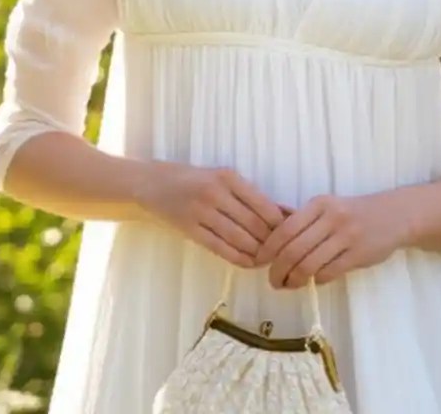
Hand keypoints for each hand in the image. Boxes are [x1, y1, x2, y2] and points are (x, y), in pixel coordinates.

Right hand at [135, 164, 285, 267]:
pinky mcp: (189, 229)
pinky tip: (248, 263)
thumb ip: (251, 194)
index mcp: (228, 177)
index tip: (290, 235)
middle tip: (282, 253)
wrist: (151, 182)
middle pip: (254, 225)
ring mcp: (201, 212)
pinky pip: (220, 248)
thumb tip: (285, 212)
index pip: (264, 206)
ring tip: (267, 259)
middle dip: (271, 242)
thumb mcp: (222, 177)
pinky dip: (238, 258)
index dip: (280, 225)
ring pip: (239, 239)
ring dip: (257, 253)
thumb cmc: (192, 178)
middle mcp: (216, 193)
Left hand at [256, 192, 410, 289]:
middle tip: (272, 281)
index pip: (285, 229)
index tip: (259, 261)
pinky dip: (316, 280)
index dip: (268, 248)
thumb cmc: (354, 212)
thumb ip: (299, 217)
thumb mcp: (327, 206)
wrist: (395, 215)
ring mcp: (347, 237)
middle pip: (294, 249)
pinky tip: (312, 281)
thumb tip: (267, 227)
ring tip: (288, 285)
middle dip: (278, 269)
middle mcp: (332, 218)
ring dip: (294, 279)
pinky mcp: (359, 255)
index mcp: (319, 204)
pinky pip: (329, 272)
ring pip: (310, 264)